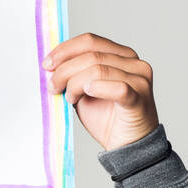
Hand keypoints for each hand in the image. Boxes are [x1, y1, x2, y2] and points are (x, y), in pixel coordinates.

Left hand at [43, 33, 158, 151]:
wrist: (126, 146)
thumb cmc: (107, 119)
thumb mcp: (84, 91)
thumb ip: (74, 75)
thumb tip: (51, 65)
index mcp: (121, 55)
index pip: (90, 41)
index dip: (65, 50)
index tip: (47, 64)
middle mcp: (134, 63)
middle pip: (92, 55)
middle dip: (65, 70)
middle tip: (53, 86)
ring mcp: (140, 80)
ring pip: (99, 70)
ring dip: (76, 83)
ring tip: (70, 98)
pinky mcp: (139, 98)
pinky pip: (117, 87)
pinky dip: (98, 88)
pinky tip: (86, 93)